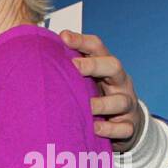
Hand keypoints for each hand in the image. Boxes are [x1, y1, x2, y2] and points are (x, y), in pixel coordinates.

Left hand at [60, 30, 145, 149]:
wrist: (126, 124)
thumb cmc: (99, 97)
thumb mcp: (88, 81)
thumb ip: (71, 71)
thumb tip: (38, 57)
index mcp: (107, 68)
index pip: (98, 48)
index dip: (82, 41)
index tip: (63, 37)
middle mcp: (120, 82)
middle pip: (114, 66)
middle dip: (94, 65)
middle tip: (73, 66)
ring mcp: (127, 104)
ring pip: (120, 100)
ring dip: (101, 104)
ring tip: (86, 107)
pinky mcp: (129, 126)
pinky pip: (123, 128)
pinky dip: (109, 129)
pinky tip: (94, 128)